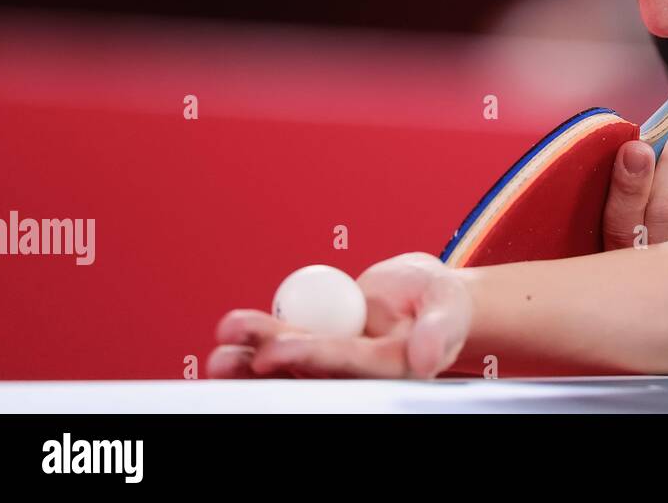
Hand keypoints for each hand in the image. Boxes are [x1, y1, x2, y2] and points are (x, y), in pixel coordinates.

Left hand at [208, 252, 470, 378]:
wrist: (425, 296)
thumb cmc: (441, 302)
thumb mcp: (447, 306)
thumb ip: (440, 330)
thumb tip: (427, 361)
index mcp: (390, 368)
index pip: (345, 365)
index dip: (307, 359)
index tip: (271, 353)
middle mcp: (355, 372)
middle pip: (306, 371)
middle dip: (264, 365)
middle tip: (226, 357)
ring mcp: (333, 359)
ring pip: (288, 360)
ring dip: (251, 354)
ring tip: (220, 345)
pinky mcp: (319, 343)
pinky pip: (285, 341)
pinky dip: (257, 336)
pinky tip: (231, 333)